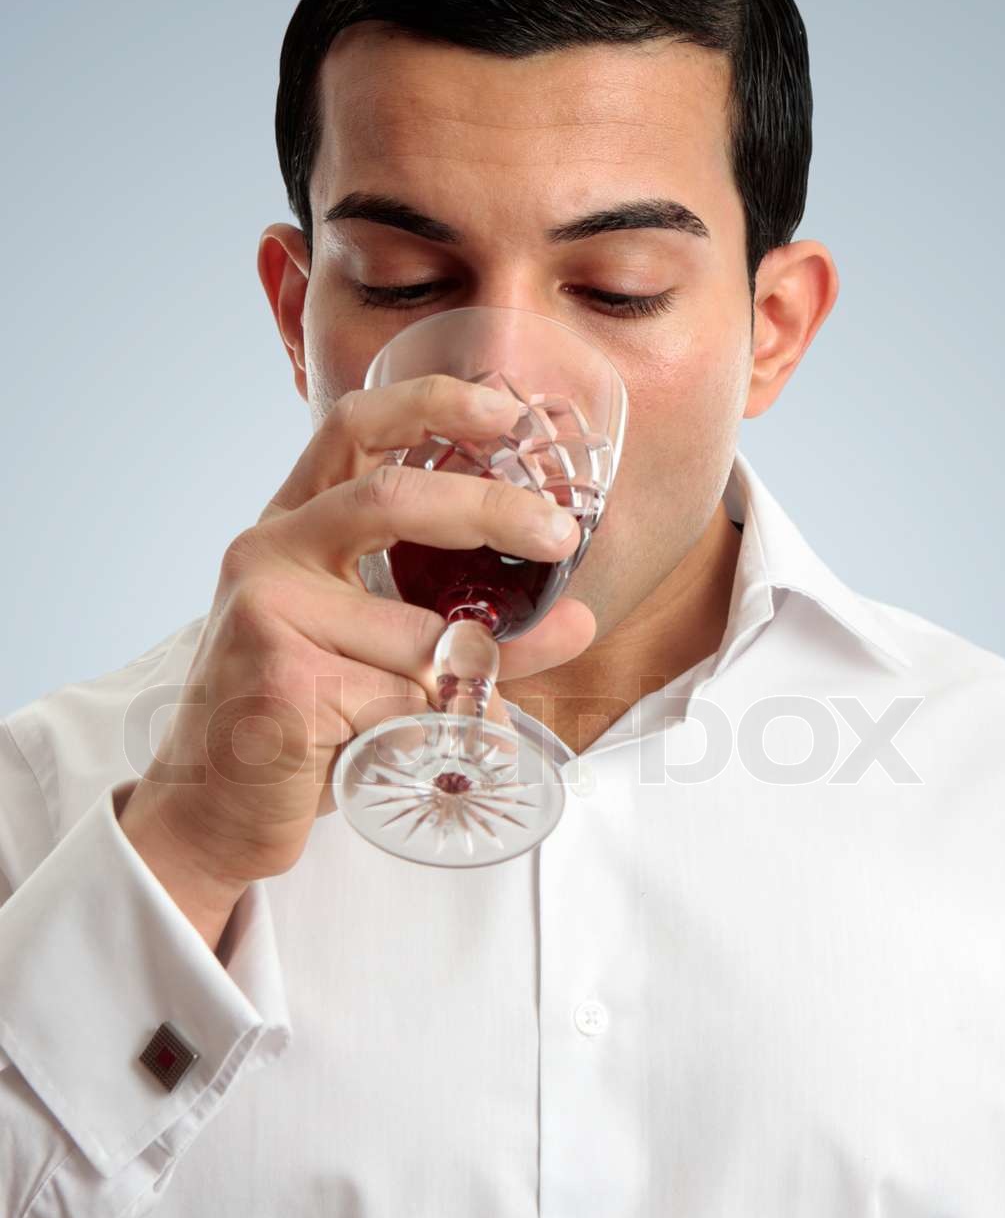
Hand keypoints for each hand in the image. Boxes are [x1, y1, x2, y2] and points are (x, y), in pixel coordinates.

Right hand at [119, 376, 595, 901]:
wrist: (211, 813)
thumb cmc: (301, 728)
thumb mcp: (381, 660)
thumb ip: (470, 632)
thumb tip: (580, 620)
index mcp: (290, 528)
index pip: (352, 428)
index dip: (431, 404)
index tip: (504, 408)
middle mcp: (268, 552)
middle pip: (393, 497)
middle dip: (488, 508)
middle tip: (557, 531)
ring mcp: (266, 611)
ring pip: (418, 636)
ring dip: (460, 688)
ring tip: (457, 730)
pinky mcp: (282, 678)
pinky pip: (402, 698)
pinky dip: (431, 733)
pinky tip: (403, 756)